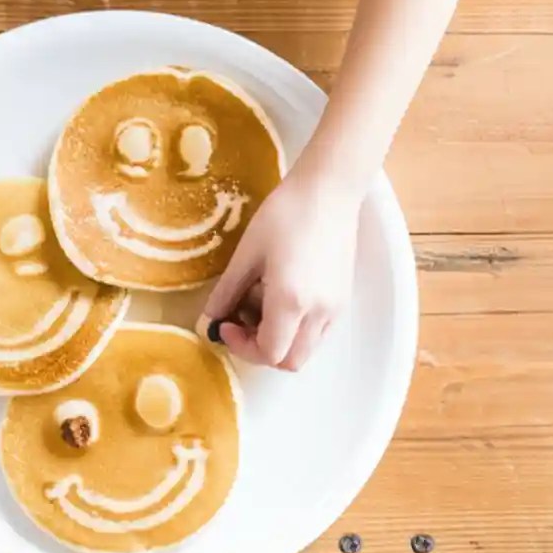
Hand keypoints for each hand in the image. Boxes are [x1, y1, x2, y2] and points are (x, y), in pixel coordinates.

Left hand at [200, 172, 362, 370]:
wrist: (328, 191)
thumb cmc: (284, 214)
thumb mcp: (247, 254)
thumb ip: (227, 291)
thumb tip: (209, 318)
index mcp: (291, 302)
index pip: (268, 352)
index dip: (241, 347)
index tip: (224, 324)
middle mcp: (319, 312)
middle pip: (290, 361)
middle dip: (260, 350)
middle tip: (240, 324)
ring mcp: (336, 308)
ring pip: (306, 349)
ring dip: (280, 342)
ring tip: (260, 308)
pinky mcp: (343, 298)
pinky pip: (319, 332)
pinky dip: (297, 330)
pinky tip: (282, 299)